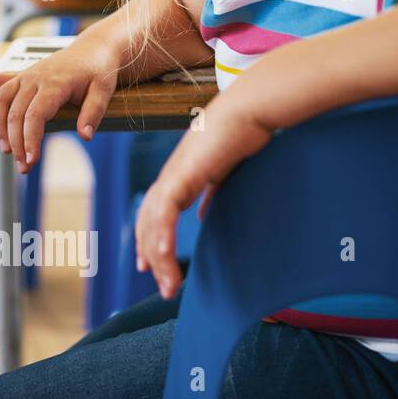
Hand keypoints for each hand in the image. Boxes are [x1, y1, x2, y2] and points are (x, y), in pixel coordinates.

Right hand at [0, 37, 119, 173]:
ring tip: (6, 149)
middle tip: (23, 167)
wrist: (94, 48)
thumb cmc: (98, 70)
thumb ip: (93, 112)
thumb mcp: (104, 90)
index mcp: (54, 83)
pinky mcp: (21, 75)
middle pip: (16, 114)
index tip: (32, 160)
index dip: (30, 139)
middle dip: (16, 143)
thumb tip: (85, 135)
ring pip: (2, 101)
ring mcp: (25, 76)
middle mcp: (34, 78)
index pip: (35, 115)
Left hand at [135, 92, 273, 297]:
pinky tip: (164, 257)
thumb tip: (202, 213)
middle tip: (163, 286)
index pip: (154, 215)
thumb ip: (208, 193)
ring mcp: (172, 176)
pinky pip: (166, 211)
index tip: (150, 266)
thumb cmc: (239, 136)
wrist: (247, 112)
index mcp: (177, 178)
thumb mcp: (222, 173)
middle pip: (150, 224)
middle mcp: (168, 178)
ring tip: (169, 283)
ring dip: (160, 256)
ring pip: (155, 223)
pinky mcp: (183, 175)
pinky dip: (163, 235)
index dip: (150, 240)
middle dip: (153, 257)